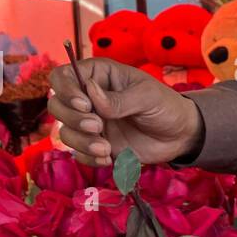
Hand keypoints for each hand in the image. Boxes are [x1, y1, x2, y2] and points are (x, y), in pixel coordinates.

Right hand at [47, 57, 201, 166]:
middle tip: (98, 126)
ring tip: (106, 149)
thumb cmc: (165, 106)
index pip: (63, 77)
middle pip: (57, 105)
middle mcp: (88, 99)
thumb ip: (119, 98)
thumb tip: (90, 93)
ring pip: (65, 131)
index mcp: (98, 76)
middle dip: (72, 119)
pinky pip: (79, 153)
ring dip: (81, 142)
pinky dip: (89, 158)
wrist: (179, 136)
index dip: (66, 90)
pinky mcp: (96, 145)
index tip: (84, 105)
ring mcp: (91, 123)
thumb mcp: (147, 96)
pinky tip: (108, 159)